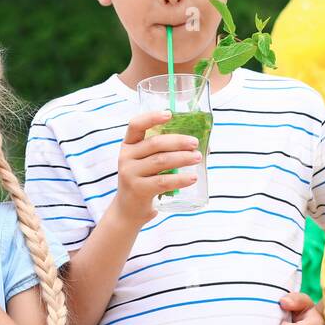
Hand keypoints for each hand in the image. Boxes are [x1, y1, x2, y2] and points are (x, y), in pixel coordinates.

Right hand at [108, 110, 202, 228]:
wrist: (128, 210)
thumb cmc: (143, 180)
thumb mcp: (145, 162)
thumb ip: (160, 150)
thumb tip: (193, 141)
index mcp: (128, 145)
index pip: (135, 125)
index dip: (152, 117)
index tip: (170, 114)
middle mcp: (126, 157)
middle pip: (155, 143)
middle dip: (178, 141)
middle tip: (195, 143)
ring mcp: (130, 174)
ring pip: (161, 161)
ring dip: (183, 158)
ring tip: (198, 158)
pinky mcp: (138, 190)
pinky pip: (163, 181)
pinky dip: (180, 179)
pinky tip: (192, 177)